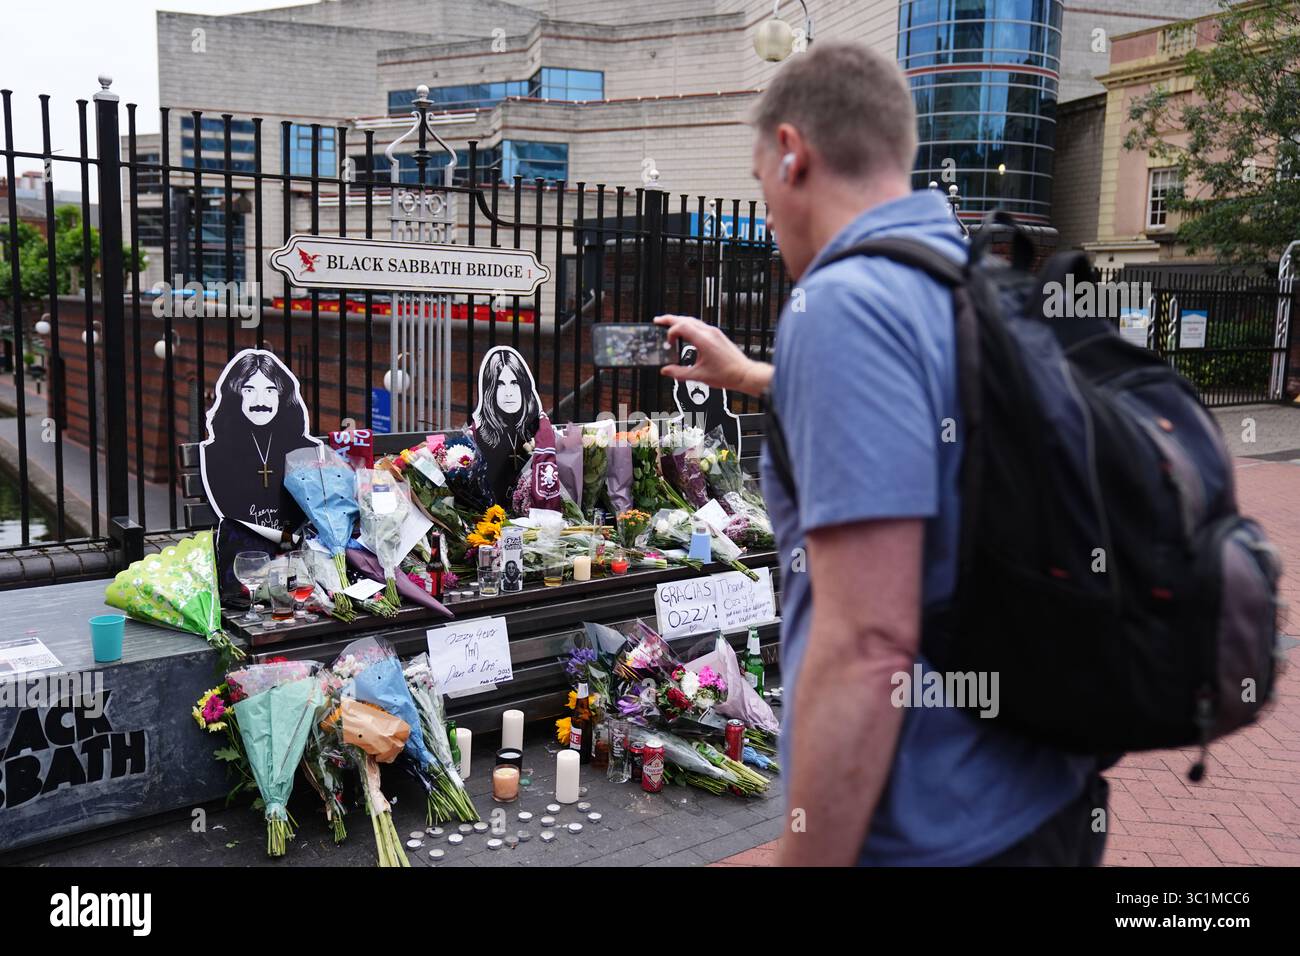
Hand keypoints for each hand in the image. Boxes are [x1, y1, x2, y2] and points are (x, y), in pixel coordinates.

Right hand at [653, 314, 772, 396]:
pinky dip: (689, 326)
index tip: (667, 343)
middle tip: (658, 321)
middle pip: (685, 319)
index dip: (670, 333)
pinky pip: (700, 326)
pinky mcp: (717, 335)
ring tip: (669, 325)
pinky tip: (685, 333)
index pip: (681, 326)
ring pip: (693, 321)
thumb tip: (666, 370)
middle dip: (670, 319)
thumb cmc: (727, 374)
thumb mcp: (698, 376)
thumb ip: (679, 373)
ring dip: (679, 322)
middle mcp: (709, 333)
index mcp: (703, 340)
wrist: (744, 374)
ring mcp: (714, 333)